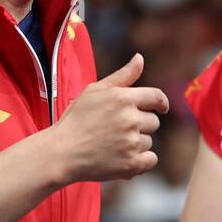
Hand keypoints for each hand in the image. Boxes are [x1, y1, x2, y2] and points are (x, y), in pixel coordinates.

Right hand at [50, 53, 168, 182]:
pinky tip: (123, 157)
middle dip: (140, 125)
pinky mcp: (130, 163)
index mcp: (123, 98)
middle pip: (153, 122)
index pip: (157, 97)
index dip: (161, 103)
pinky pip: (151, 160)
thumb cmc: (76, 119)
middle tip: (117, 130)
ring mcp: (131, 142)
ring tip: (112, 144)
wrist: (60, 152)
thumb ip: (122, 76)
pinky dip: (141, 160)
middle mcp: (130, 119)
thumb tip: (140, 58)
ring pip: (149, 141)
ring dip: (136, 143)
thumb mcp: (95, 91)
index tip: (161, 108)